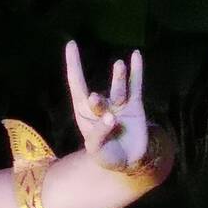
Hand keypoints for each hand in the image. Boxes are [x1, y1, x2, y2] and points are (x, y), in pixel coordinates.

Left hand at [65, 42, 147, 170]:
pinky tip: (136, 55)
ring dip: (118, 79)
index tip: (71, 44)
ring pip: (118, 89)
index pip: (77, 86)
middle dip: (97, 101)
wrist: (128, 163)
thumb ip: (99, 133)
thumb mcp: (96, 149)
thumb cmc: (106, 157)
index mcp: (85, 115)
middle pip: (96, 98)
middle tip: (94, 102)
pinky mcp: (135, 106)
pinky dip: (136, 71)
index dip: (74, 66)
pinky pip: (136, 85)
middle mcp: (100, 106)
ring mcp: (118, 104)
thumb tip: (112, 116)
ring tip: (118, 65)